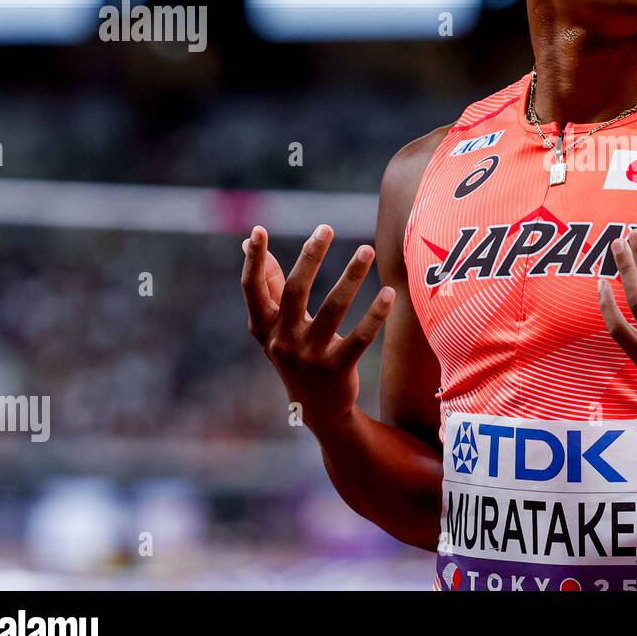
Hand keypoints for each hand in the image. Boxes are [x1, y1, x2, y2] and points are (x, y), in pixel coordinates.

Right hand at [240, 223, 394, 432]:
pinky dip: (375, 314)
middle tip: (326, 228)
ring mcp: (310, 357)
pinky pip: (360, 337)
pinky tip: (389, 292)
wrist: (317, 408)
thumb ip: (268, 285)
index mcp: (264, 327)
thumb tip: (248, 241)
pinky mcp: (337, 369)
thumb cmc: (296, 353)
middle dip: (309, 256)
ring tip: (366, 250)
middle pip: (295, 291)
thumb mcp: (276, 325)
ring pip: (333, 309)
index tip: (257, 230)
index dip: (253, 260)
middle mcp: (283, 341)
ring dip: (351, 276)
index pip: (253, 288)